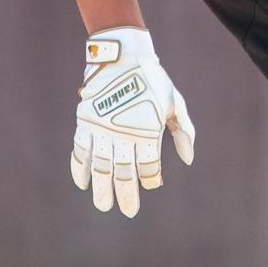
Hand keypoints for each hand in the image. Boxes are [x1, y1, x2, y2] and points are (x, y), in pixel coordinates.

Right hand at [71, 27, 195, 217]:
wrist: (123, 55)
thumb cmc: (152, 78)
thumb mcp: (175, 101)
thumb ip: (183, 130)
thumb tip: (187, 159)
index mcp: (147, 133)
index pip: (148, 167)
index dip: (151, 179)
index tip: (152, 183)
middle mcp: (124, 136)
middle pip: (124, 173)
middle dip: (126, 194)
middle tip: (127, 211)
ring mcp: (102, 131)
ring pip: (100, 168)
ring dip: (101, 188)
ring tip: (103, 205)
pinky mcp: (86, 123)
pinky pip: (80, 151)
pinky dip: (79, 167)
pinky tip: (82, 182)